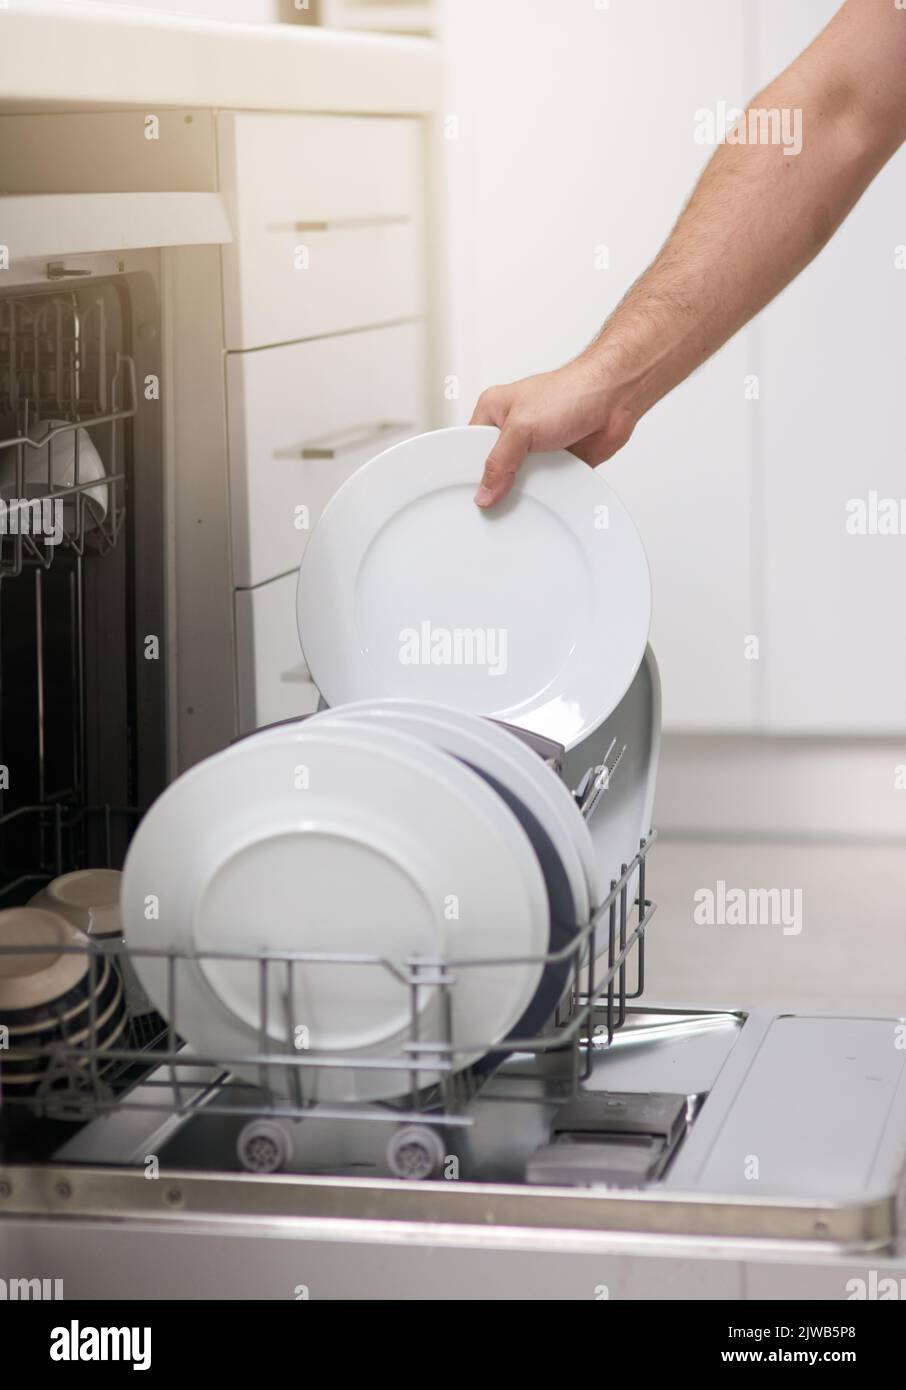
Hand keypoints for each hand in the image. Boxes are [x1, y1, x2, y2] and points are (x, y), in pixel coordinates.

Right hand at [469, 358, 637, 507]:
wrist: (614, 398)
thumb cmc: (571, 392)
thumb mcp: (521, 427)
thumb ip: (499, 462)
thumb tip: (484, 492)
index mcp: (493, 412)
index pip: (469, 448)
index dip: (470, 472)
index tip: (472, 494)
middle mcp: (512, 430)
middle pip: (494, 469)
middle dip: (499, 484)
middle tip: (499, 498)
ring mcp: (534, 448)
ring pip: (519, 482)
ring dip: (526, 489)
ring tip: (526, 493)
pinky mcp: (555, 462)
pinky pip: (544, 487)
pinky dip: (548, 492)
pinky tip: (547, 494)